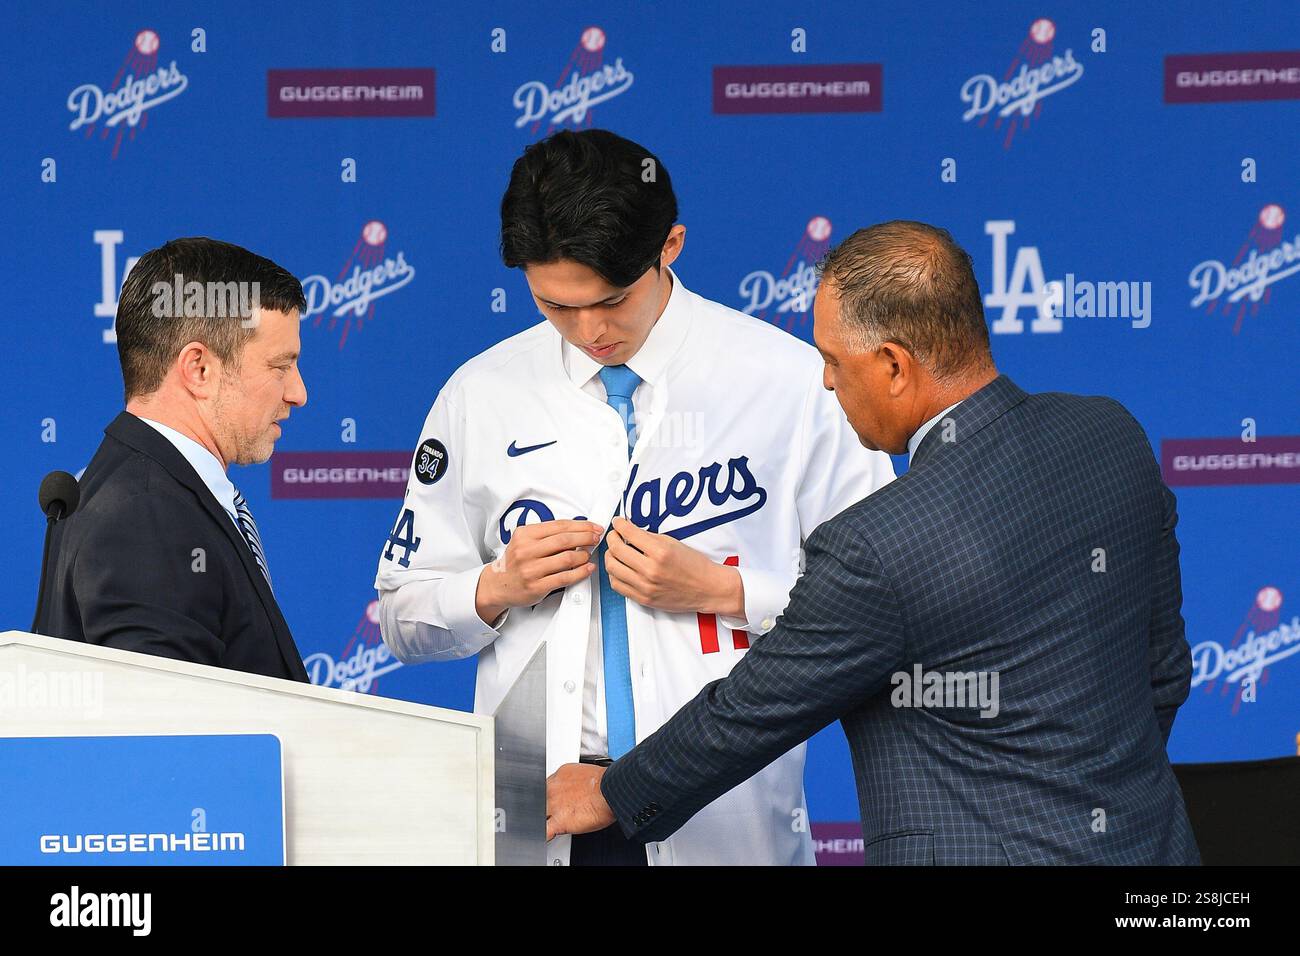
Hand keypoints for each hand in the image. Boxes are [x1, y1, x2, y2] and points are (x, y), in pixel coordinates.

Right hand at [476, 519, 601, 622]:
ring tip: (589, 554)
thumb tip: (577, 530)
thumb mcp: (524, 541)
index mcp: (525, 535)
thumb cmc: (516, 562)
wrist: (499, 585)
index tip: (593, 527)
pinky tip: (587, 568)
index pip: (559, 526)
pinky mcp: (537, 586)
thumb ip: (546, 535)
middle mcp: (526, 551)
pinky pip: (565, 577)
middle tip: (596, 538)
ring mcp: (531, 569)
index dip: (581, 525)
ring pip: (567, 558)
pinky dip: (581, 572)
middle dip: (586, 537)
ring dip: (584, 555)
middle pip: (565, 540)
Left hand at [546, 763, 615, 839]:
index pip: (546, 787)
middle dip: (546, 808)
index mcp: (560, 775)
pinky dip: (544, 836)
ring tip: (552, 824)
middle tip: (556, 812)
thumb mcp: (584, 774)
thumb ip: (574, 783)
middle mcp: (554, 788)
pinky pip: (544, 832)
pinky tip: (548, 836)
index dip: (550, 796)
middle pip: (540, 800)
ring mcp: (554, 805)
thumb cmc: (607, 784)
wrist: (613, 790)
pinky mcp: (560, 822)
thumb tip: (576, 790)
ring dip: (544, 820)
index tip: (556, 800)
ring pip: (539, 815)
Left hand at [604, 517, 744, 615]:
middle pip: (616, 550)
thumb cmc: (695, 566)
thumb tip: (630, 532)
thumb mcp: (674, 543)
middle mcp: (651, 570)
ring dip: (610, 556)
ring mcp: (645, 587)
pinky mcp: (643, 599)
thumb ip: (649, 537)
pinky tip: (620, 568)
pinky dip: (615, 574)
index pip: (629, 533)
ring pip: (612, 568)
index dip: (619, 524)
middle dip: (612, 538)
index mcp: (660, 552)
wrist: (708, 588)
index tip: (618, 522)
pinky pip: (618, 585)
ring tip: (615, 552)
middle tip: (615, 535)